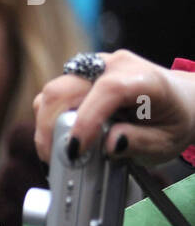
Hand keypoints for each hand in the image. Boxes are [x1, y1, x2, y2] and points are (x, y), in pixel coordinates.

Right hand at [33, 50, 194, 164]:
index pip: (107, 91)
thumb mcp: (166, 141)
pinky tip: (59, 137)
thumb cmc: (174, 119)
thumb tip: (108, 144)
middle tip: (54, 159)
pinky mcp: (78, 77)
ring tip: (55, 151)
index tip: (76, 150)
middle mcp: (112, 66)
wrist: (179, 100)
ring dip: (46, 124)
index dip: (86, 120)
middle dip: (51, 128)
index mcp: (142, 78)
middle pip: (64, 90)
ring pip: (52, 92)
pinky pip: (54, 95)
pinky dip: (50, 118)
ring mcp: (92, 68)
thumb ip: (139, 143)